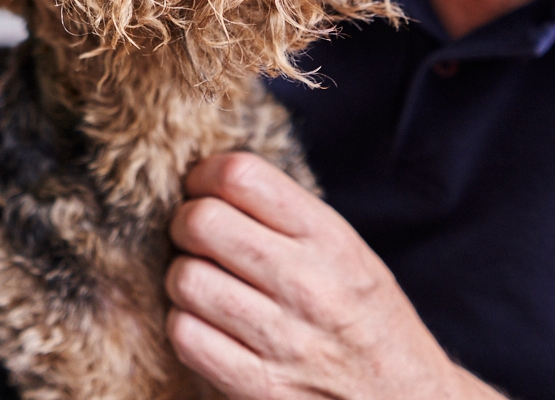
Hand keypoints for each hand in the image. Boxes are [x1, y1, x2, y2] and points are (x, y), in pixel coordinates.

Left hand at [165, 152, 503, 399]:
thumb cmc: (370, 320)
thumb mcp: (349, 251)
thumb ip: (287, 215)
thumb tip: (212, 180)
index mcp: (330, 239)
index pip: (241, 175)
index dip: (205, 175)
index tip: (202, 188)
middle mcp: (306, 283)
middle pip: (202, 222)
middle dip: (185, 223)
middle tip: (195, 236)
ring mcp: (282, 338)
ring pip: (185, 278)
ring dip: (183, 277)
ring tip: (204, 282)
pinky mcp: (260, 385)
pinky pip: (186, 336)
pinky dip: (186, 326)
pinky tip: (207, 324)